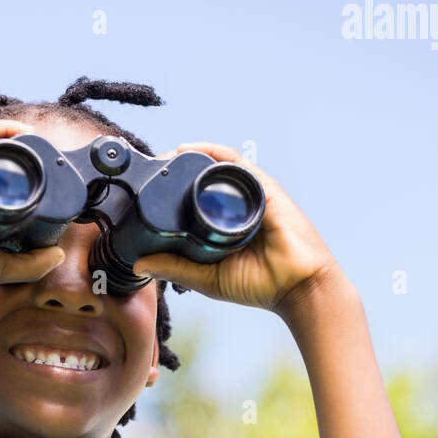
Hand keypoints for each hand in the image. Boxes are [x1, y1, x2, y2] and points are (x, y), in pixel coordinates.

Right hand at [0, 118, 65, 286]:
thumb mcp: (1, 263)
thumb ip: (30, 263)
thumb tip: (57, 256)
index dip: (2, 170)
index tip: (30, 173)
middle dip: (7, 150)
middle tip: (36, 156)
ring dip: (7, 135)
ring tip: (34, 140)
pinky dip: (1, 128)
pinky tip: (22, 132)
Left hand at [132, 141, 341, 314]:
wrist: (297, 286)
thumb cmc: (259, 285)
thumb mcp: (207, 277)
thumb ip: (176, 269)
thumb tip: (140, 264)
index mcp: (223, 224)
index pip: (194, 199)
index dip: (171, 190)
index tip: (148, 187)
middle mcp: (236, 205)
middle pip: (203, 178)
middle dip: (178, 169)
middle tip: (153, 168)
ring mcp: (250, 194)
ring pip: (216, 165)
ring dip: (191, 156)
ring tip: (166, 157)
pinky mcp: (263, 187)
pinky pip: (235, 162)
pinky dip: (213, 152)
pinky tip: (192, 150)